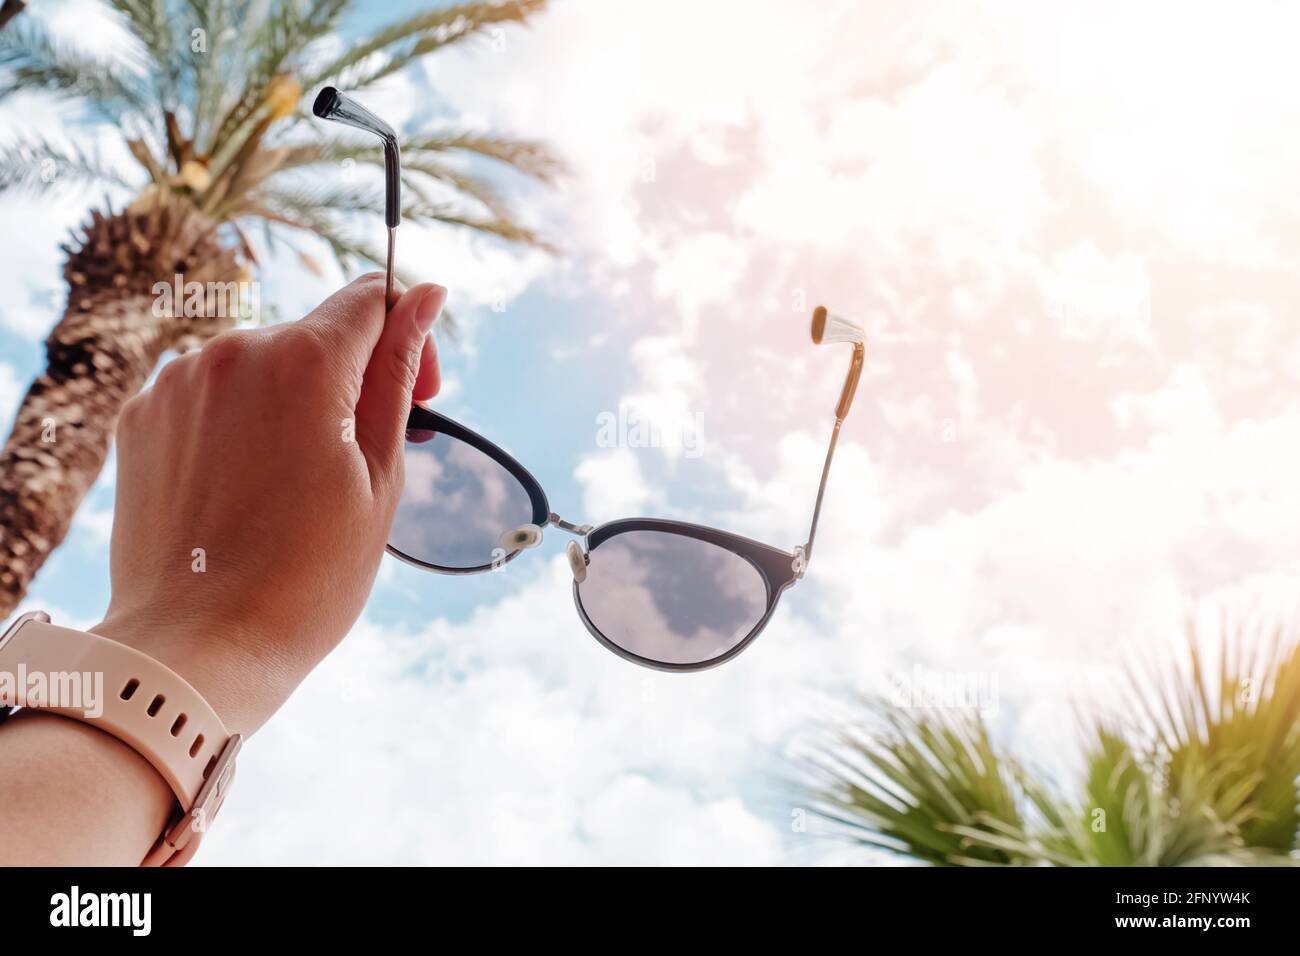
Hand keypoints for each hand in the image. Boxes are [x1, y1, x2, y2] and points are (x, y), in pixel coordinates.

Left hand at [92, 274, 445, 733]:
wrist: (200, 651)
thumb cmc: (308, 578)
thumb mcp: (381, 475)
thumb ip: (398, 373)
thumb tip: (425, 295)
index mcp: (303, 363)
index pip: (369, 299)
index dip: (408, 337)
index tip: (418, 396)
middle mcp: (233, 353)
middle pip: (315, 335)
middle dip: (352, 379)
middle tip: (365, 458)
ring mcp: (178, 383)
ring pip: (262, 366)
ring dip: (294, 402)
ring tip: (300, 485)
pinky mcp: (143, 417)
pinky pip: (212, 394)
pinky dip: (241, 423)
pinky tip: (250, 488)